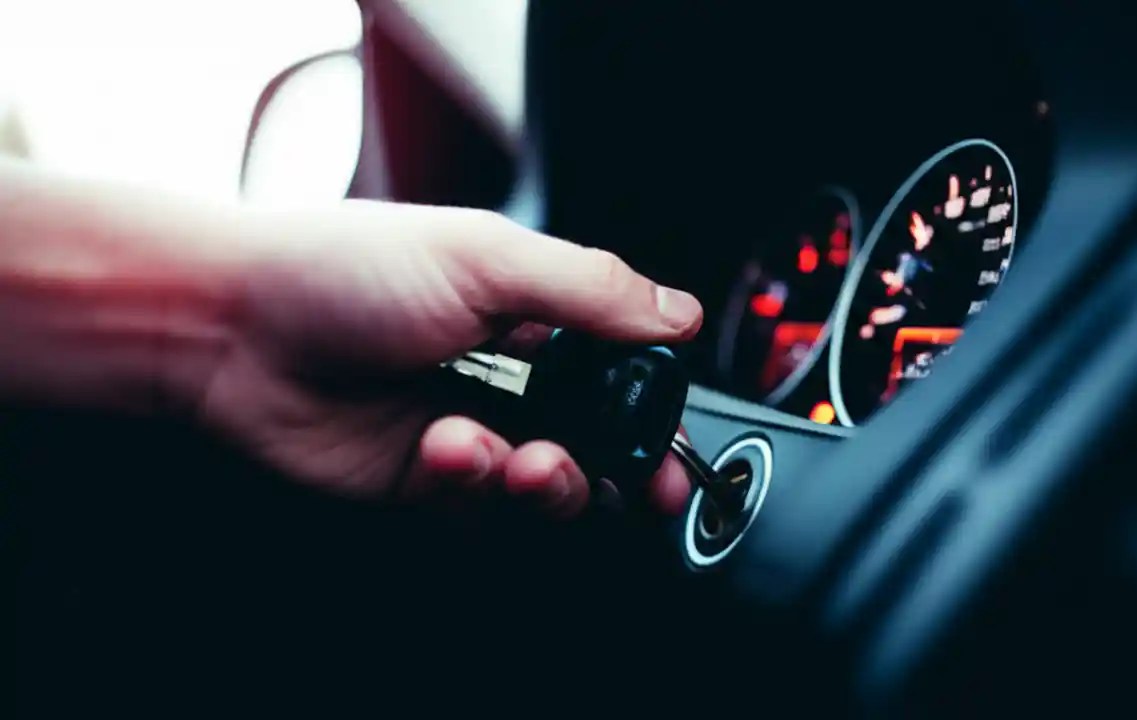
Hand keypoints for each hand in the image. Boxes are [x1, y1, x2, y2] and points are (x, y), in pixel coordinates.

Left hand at [189, 202, 701, 518]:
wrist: (233, 327)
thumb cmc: (346, 269)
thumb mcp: (485, 258)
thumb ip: (591, 290)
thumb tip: (680, 314)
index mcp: (533, 311)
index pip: (622, 371)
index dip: (655, 413)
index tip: (672, 443)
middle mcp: (508, 375)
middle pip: (598, 445)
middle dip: (620, 471)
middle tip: (633, 483)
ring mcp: (469, 430)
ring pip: (547, 487)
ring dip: (545, 479)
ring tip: (513, 457)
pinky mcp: (424, 481)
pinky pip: (479, 507)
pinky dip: (471, 483)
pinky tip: (442, 447)